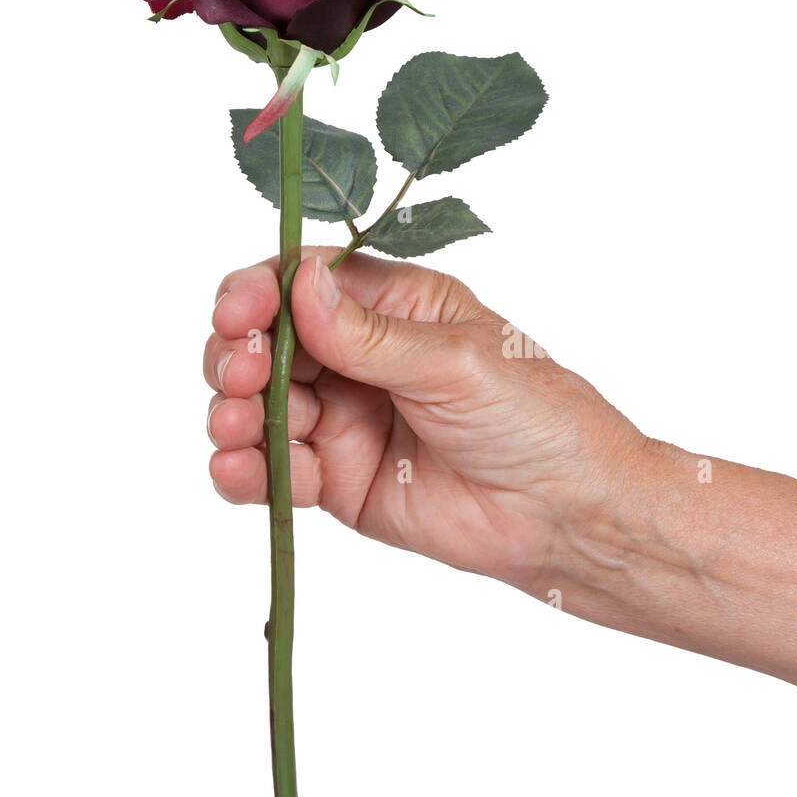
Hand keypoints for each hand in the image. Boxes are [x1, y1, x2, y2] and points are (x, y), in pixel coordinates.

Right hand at [204, 250, 645, 587]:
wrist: (564, 514)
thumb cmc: (534, 418)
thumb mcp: (456, 363)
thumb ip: (370, 335)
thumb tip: (299, 284)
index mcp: (395, 307)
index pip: (304, 282)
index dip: (258, 292)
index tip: (236, 313)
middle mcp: (360, 356)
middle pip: (267, 341)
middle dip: (238, 355)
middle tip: (243, 378)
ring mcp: (346, 419)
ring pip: (260, 406)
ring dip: (232, 413)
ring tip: (236, 429)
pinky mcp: (339, 480)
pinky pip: (276, 470)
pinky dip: (245, 470)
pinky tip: (239, 471)